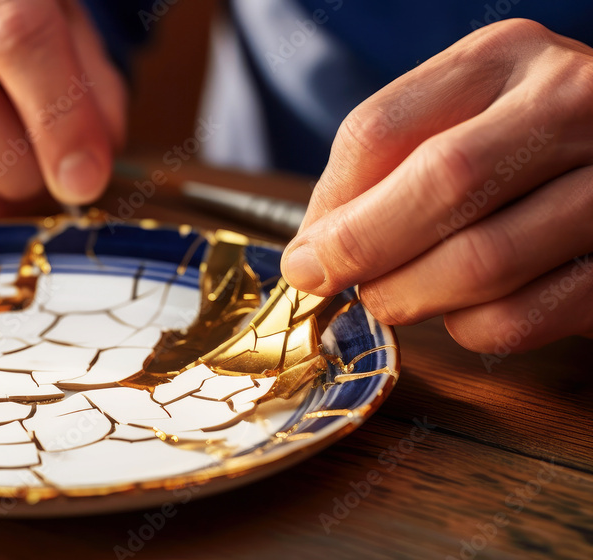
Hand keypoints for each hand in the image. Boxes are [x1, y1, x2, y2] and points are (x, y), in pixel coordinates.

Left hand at [280, 19, 592, 353]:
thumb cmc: (525, 141)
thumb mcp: (460, 114)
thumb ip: (388, 162)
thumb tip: (313, 251)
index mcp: (503, 58)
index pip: (382, 130)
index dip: (328, 206)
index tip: (306, 251)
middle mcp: (569, 103)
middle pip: (439, 184)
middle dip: (362, 251)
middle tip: (328, 282)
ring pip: (481, 261)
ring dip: (410, 296)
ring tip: (392, 296)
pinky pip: (522, 316)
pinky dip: (471, 328)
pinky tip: (464, 309)